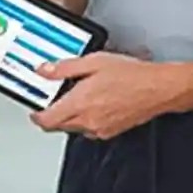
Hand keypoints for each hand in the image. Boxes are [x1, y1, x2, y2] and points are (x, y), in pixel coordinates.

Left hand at [30, 53, 189, 140]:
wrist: (159, 88)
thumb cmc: (131, 75)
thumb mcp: (92, 62)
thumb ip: (64, 68)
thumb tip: (43, 70)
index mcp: (80, 104)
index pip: (47, 120)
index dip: (36, 116)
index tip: (33, 109)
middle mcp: (88, 121)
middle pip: (58, 126)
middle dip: (51, 115)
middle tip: (51, 100)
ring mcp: (101, 129)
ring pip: (74, 128)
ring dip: (68, 117)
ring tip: (73, 97)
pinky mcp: (112, 131)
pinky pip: (90, 129)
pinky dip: (84, 119)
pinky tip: (91, 103)